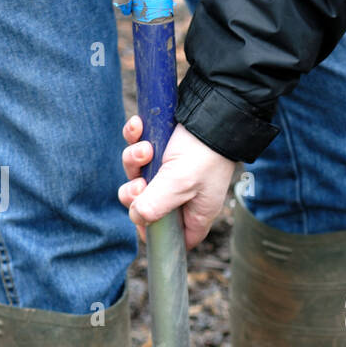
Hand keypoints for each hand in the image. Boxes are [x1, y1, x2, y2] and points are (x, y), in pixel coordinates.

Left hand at [119, 117, 236, 249]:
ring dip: (134, 160)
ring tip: (145, 149)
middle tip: (140, 183)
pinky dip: (134, 137)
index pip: (173, 237)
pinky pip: (136, 147)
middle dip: (135, 193)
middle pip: (145, 206)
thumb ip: (156, 205)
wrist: (211, 109)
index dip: (154, 233)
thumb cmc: (204, 152)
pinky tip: (138, 126)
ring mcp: (168, 170)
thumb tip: (136, 217)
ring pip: (137, 175)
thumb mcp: (179, 183)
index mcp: (194, 212)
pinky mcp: (159, 146)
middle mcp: (181, 194)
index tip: (141, 219)